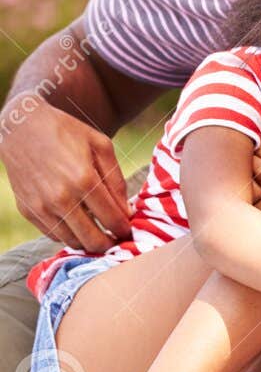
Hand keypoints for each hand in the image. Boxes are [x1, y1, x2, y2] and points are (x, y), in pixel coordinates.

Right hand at [0, 100, 129, 250]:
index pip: (113, 220)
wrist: (21, 127)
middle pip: (94, 240)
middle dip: (110, 244)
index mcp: (84, 180)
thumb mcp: (101, 146)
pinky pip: (53, 234)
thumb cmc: (67, 133)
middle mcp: (61, 198)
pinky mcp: (27, 210)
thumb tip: (126, 212)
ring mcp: (41, 206)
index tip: (129, 230)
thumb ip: (116, 181)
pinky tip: (76, 223)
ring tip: (98, 232)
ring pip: (73, 242)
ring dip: (88, 242)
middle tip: (116, 238)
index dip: (125, 230)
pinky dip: (68, 234)